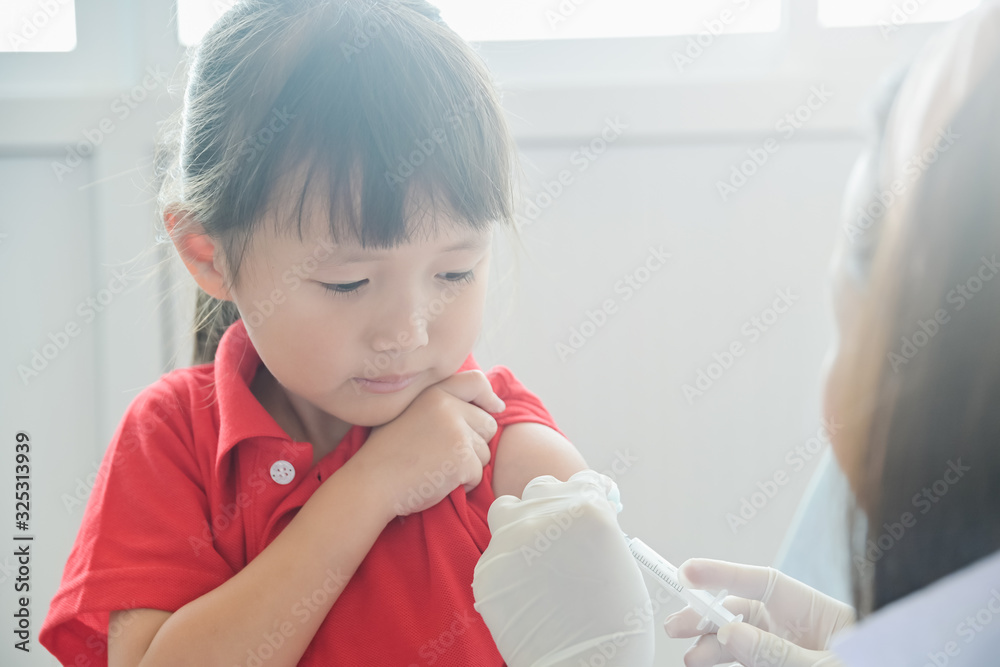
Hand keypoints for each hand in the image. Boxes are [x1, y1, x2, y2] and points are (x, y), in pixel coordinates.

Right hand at [354, 370, 504, 518]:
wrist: (372, 482)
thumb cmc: (387, 453)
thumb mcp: (408, 413)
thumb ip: (439, 406)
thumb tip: (481, 405)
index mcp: (434, 392)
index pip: (476, 382)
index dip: (489, 396)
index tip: (495, 407)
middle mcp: (448, 407)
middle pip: (487, 423)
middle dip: (475, 442)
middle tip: (445, 455)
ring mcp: (457, 433)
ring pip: (485, 452)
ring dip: (468, 466)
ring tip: (436, 468)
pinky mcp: (462, 459)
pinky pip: (478, 474)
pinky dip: (464, 484)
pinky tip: (438, 482)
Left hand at [472, 470, 654, 666]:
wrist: (584, 666)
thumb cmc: (612, 622)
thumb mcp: (618, 558)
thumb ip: (595, 525)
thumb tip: (579, 512)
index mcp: (587, 508)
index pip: (579, 480)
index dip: (581, 496)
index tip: (580, 507)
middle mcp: (546, 515)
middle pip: (539, 488)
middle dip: (548, 506)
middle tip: (557, 536)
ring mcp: (512, 540)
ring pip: (506, 510)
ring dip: (518, 523)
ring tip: (533, 556)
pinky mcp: (488, 568)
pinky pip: (495, 554)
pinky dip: (507, 566)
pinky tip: (524, 590)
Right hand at [663, 559, 854, 666]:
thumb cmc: (874, 664)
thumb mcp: (823, 665)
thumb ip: (776, 651)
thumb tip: (728, 633)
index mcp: (810, 607)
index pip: (759, 582)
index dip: (720, 573)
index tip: (686, 572)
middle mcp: (794, 625)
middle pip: (739, 612)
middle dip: (705, 617)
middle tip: (675, 627)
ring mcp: (786, 650)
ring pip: (738, 642)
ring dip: (712, 648)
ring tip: (692, 661)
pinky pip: (748, 664)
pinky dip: (727, 665)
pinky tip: (709, 666)